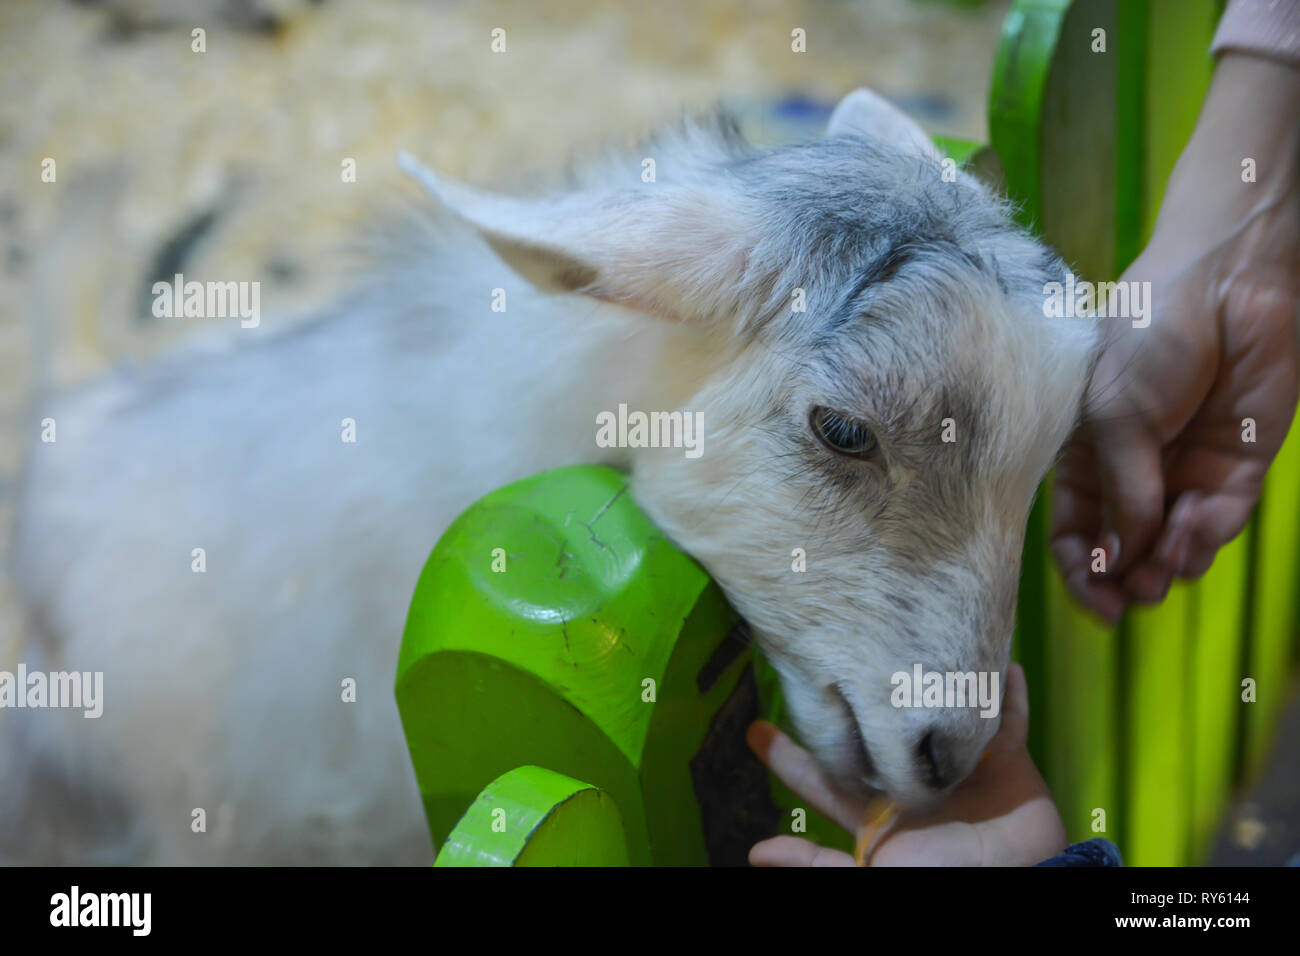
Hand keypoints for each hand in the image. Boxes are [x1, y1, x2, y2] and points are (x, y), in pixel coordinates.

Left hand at [746, 663, 1066, 865]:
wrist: (1024, 877)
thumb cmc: (943, 873)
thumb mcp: (876, 868)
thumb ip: (819, 862)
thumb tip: (757, 852)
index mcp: (881, 808)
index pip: (826, 774)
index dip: (790, 754)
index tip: (753, 726)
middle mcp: (916, 778)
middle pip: (877, 729)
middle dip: (858, 695)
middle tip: (829, 647)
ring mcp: (961, 765)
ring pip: (936, 711)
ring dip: (927, 679)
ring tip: (904, 633)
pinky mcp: (1006, 759)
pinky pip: (1006, 716)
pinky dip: (1006, 690)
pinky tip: (999, 659)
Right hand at [1051, 54, 1299, 621]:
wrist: (1225, 286)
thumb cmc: (1145, 337)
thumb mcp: (1111, 415)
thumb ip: (1120, 489)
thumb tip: (1125, 557)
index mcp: (1084, 456)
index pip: (1075, 529)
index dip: (1080, 570)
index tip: (1095, 603)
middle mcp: (1134, 472)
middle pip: (1126, 547)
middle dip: (1129, 579)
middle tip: (1134, 598)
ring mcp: (1185, 471)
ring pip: (1175, 543)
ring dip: (1170, 563)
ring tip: (1166, 566)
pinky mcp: (1237, 466)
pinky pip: (1220, 517)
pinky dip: (1206, 536)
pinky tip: (1192, 537)